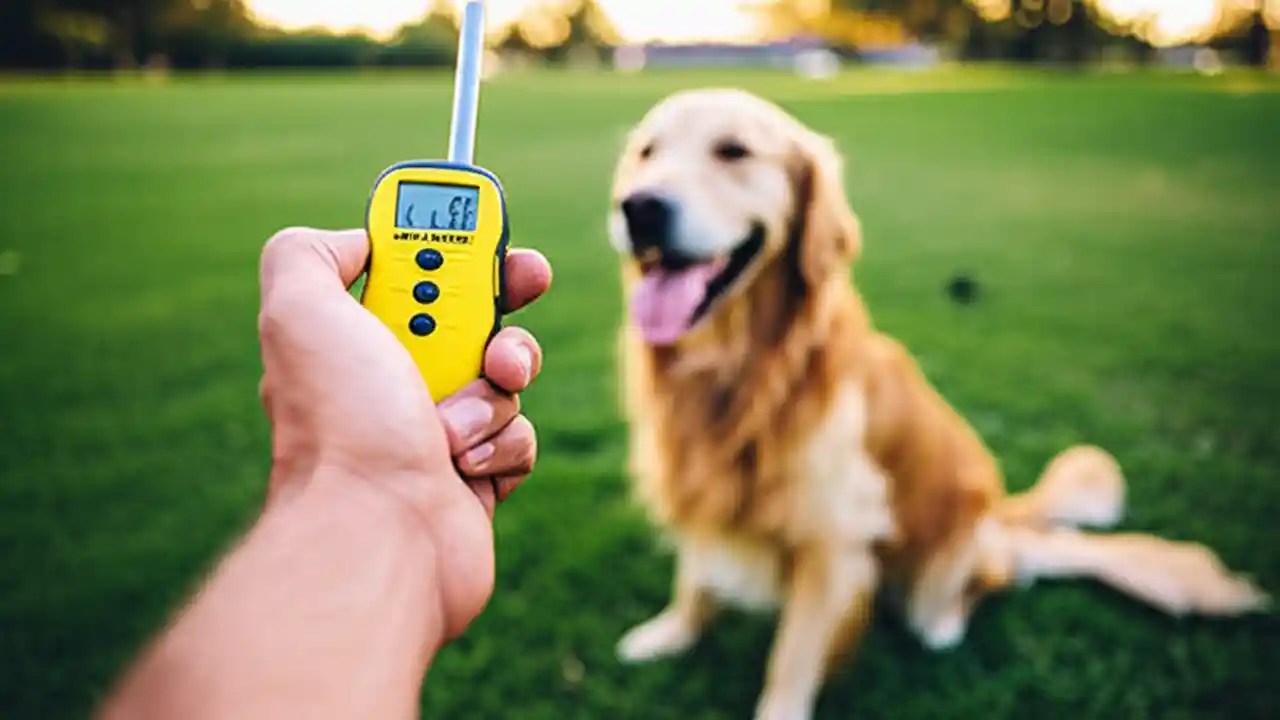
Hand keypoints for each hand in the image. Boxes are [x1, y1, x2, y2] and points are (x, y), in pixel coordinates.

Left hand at [257, 227, 550, 639]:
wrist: (377, 534)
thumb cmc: (343, 427)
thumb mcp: (299, 311)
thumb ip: (310, 252)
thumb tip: (358, 244)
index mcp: (356, 335)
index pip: (415, 269)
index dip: (458, 249)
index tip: (492, 246)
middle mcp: (394, 378)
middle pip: (475, 314)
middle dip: (500, 311)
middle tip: (504, 315)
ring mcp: (439, 427)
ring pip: (506, 375)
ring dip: (493, 389)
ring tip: (453, 424)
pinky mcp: (478, 473)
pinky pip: (520, 433)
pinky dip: (500, 442)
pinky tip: (461, 465)